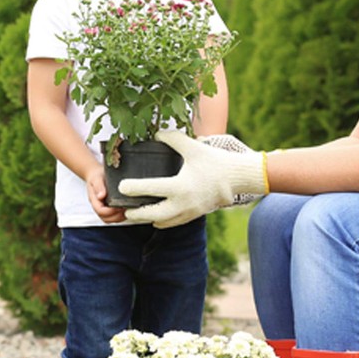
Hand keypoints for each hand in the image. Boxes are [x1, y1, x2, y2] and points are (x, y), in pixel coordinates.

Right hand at [86, 163, 126, 223]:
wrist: (96, 174)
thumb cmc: (96, 176)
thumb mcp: (96, 178)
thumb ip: (98, 186)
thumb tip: (101, 196)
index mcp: (94, 200)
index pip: (100, 211)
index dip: (111, 211)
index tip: (120, 206)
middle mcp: (98, 206)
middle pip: (106, 218)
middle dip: (117, 216)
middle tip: (126, 209)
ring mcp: (104, 208)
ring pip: (110, 219)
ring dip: (120, 217)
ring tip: (128, 210)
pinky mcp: (109, 208)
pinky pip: (114, 216)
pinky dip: (121, 215)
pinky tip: (128, 209)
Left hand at [121, 130, 266, 227]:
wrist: (236, 178)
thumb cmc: (214, 161)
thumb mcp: (193, 147)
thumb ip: (173, 139)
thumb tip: (156, 134)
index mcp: (181, 186)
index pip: (151, 189)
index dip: (134, 188)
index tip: (122, 187)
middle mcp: (183, 203)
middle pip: (153, 215)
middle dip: (137, 215)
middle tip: (125, 211)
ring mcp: (189, 212)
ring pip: (163, 222)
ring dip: (149, 219)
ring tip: (136, 214)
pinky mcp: (194, 215)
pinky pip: (174, 223)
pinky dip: (162, 221)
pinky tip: (155, 216)